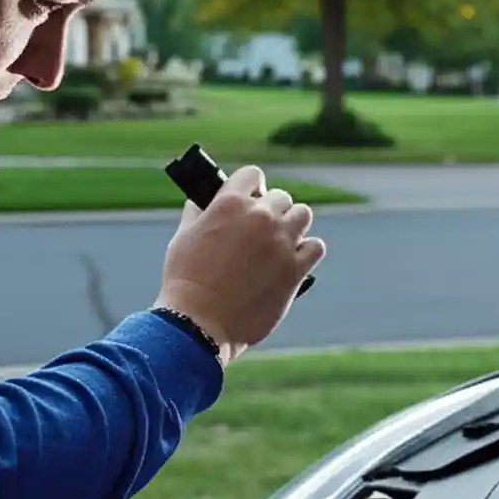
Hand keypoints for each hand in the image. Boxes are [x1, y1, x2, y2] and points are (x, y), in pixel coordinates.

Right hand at [155, 166, 325, 366]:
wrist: (199, 323)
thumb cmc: (185, 281)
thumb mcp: (183, 237)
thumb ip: (195, 213)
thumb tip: (198, 200)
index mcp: (230, 203)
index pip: (253, 174)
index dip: (251, 186)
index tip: (249, 199)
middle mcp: (260, 217)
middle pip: (281, 197)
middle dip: (271, 210)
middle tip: (260, 230)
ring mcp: (280, 242)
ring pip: (303, 215)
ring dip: (292, 225)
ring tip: (279, 242)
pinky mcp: (295, 269)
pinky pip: (315, 247)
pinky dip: (307, 251)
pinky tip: (293, 260)